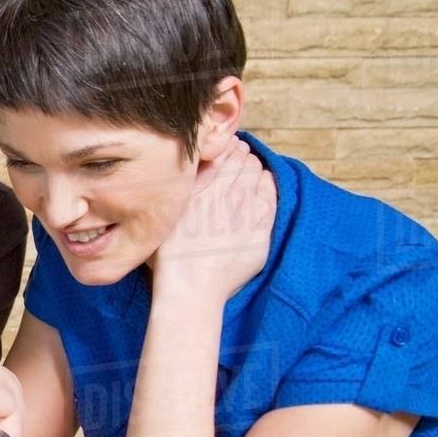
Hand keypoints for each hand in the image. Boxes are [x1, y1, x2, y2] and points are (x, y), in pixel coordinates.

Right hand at [150, 138, 275, 302]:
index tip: (222, 148)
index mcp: (202, 187)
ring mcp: (248, 210)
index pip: (222, 152)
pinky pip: (270, 194)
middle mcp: (227, 193)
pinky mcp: (262, 228)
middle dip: (239, 155)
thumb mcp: (167, 215)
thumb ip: (181, 187)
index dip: (224, 147)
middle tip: (234, 158)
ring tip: (245, 172)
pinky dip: (265, 185)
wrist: (192, 290)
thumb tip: (191, 165)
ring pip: (258, 173)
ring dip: (252, 168)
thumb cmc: (170, 257)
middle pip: (242, 159)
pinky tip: (259, 186)